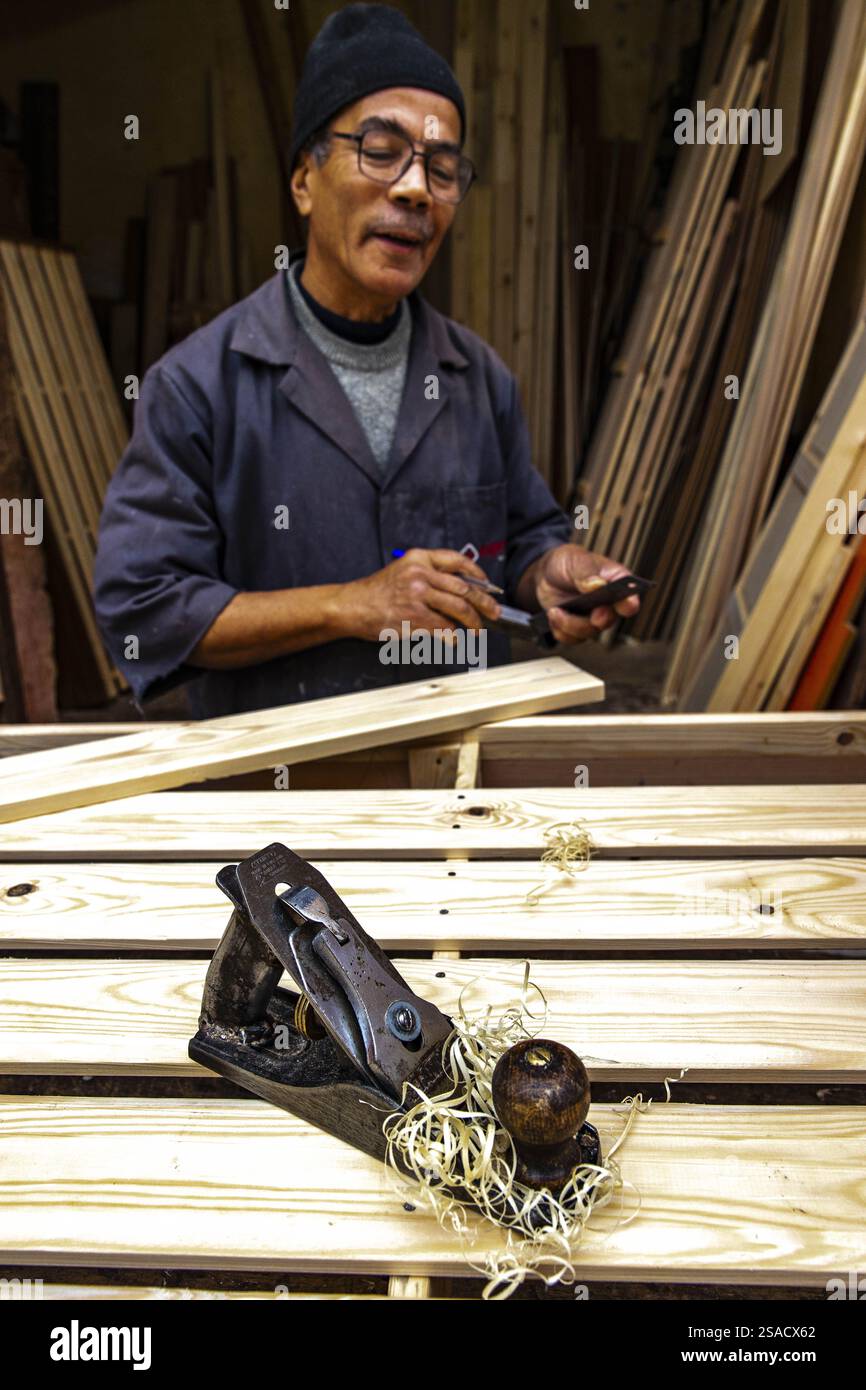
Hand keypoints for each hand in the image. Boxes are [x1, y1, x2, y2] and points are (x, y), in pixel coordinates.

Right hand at [338, 548, 500, 642]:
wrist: (352, 606)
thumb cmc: (377, 592)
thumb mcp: (403, 571)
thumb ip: (430, 575)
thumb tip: (461, 590)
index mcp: (419, 558)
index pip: (457, 560)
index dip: (477, 573)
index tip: (487, 584)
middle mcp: (420, 573)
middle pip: (464, 588)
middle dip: (485, 603)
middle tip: (494, 612)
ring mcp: (417, 595)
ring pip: (459, 609)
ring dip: (473, 622)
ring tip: (477, 630)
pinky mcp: (414, 617)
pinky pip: (444, 628)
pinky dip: (453, 636)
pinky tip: (455, 639)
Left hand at [534, 545, 641, 644]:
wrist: (546, 574)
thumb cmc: (568, 562)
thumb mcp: (576, 560)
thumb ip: (587, 572)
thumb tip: (598, 584)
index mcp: (615, 582)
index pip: (629, 596)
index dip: (629, 602)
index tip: (625, 606)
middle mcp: (608, 603)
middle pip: (609, 620)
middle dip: (597, 619)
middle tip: (591, 615)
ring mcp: (592, 618)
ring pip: (588, 632)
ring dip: (569, 623)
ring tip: (555, 610)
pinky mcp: (576, 628)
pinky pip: (571, 638)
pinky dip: (559, 628)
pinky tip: (553, 614)